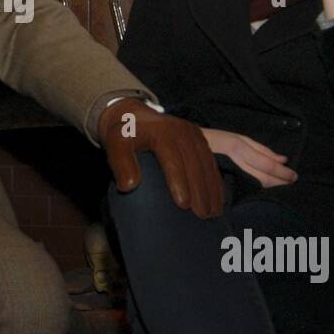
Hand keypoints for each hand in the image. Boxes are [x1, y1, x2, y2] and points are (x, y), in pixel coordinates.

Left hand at [98, 98, 224, 217]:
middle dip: (200, 191)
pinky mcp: (200, 138)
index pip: (173, 160)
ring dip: (212, 189)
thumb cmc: (124, 135)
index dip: (179, 183)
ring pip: (207, 164)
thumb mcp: (115, 145)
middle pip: (194, 164)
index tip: (183, 206)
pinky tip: (218, 199)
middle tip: (202, 216)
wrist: (132, 117)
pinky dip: (215, 181)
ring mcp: (193, 133)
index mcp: (161, 132)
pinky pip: (211, 161)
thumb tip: (129, 185)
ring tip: (213, 213)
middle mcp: (181, 131)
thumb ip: (120, 164)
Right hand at [201, 128, 296, 187]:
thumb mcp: (242, 138)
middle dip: (280, 181)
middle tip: (292, 181)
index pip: (266, 165)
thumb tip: (283, 160)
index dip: (282, 172)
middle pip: (263, 178)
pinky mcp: (225, 182)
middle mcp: (234, 162)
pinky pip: (248, 187)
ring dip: (272, 186)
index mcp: (239, 148)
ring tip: (283, 184)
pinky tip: (268, 187)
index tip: (294, 176)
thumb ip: (263, 150)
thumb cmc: (219, 139)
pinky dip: (261, 188)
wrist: (192, 147)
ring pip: (256, 184)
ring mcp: (228, 174)